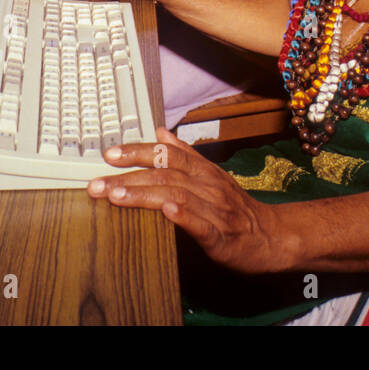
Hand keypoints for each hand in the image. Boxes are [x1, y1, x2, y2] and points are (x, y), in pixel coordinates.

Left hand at [89, 128, 294, 273]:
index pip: (167, 154)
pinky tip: (166, 211)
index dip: (138, 152)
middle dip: (128, 176)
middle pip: (165, 173)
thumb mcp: (212, 175)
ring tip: (117, 196)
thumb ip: (186, 154)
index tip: (109, 154)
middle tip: (97, 183)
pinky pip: (201, 223)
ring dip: (144, 194)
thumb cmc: (237, 208)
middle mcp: (207, 185)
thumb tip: (161, 132)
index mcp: (203, 171)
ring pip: (177, 195)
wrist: (271, 237)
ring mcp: (215, 209)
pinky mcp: (221, 236)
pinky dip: (183, 215)